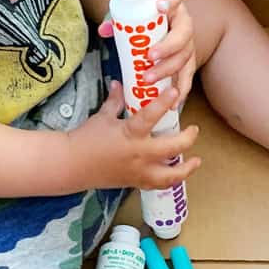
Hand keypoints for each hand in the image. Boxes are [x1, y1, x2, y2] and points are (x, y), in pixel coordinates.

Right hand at [68, 82, 200, 190]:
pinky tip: (177, 175)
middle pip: (172, 148)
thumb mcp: (102, 117)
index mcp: (130, 134)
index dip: (165, 102)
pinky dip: (170, 181)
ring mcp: (139, 171)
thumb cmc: (86, 138)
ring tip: (196, 161)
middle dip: (188, 138)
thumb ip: (115, 101)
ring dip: (186, 169)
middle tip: (194, 130)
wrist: (72, 165)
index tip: (176, 91)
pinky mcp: (135, 183)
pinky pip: (158, 185)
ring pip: (170, 175)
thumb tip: (119, 83)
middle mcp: (139, 154)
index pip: (151, 115)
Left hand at [99, 0, 196, 102]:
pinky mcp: (187, 61)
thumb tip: (104, 30)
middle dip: (167, 47)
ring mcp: (188, 43)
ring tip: (148, 79)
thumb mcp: (128, 12)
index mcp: (171, 3)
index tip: (160, 7)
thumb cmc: (142, 15)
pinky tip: (173, 102)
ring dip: (167, 70)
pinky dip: (181, 89)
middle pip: (183, 34)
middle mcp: (183, 22)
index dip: (170, 0)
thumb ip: (115, 20)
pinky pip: (188, 76)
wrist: (154, 20)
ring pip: (185, 57)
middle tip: (149, 57)